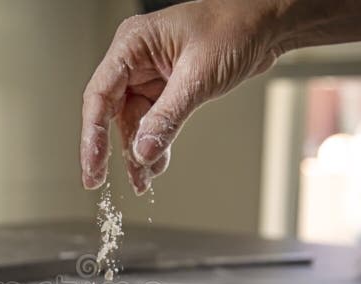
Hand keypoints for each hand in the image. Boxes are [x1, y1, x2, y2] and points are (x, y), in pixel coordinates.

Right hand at [80, 0, 282, 194]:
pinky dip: (154, 145)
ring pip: (132, 123)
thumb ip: (166, 117)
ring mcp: (150, 75)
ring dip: (137, 153)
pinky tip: (155, 166)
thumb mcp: (198, 76)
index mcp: (132, 44)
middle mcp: (136, 60)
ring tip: (141, 180)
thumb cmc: (236, 27)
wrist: (268, 24)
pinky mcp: (166, 89)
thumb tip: (142, 152)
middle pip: (110, 112)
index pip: (99, 95)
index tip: (93, 165)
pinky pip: (152, 123)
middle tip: (100, 180)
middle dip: (111, 149)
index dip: (92, 134)